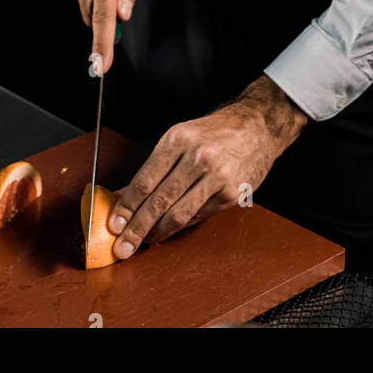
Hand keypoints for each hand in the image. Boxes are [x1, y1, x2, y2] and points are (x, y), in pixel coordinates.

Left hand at [108, 75, 309, 256]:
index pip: (145, 180)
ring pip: (179, 214)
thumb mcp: (180, 137)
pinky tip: (169, 230)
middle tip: (123, 246)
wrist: (257, 126)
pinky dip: (181, 226)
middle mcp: (197, 157)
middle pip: (159, 201)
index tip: (114, 224)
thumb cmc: (215, 131)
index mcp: (178, 139)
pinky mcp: (231, 193)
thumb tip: (126, 195)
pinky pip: (198, 216)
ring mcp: (216, 177)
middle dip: (137, 228)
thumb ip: (154, 167)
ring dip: (157, 232)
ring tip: (144, 241)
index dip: (127, 206)